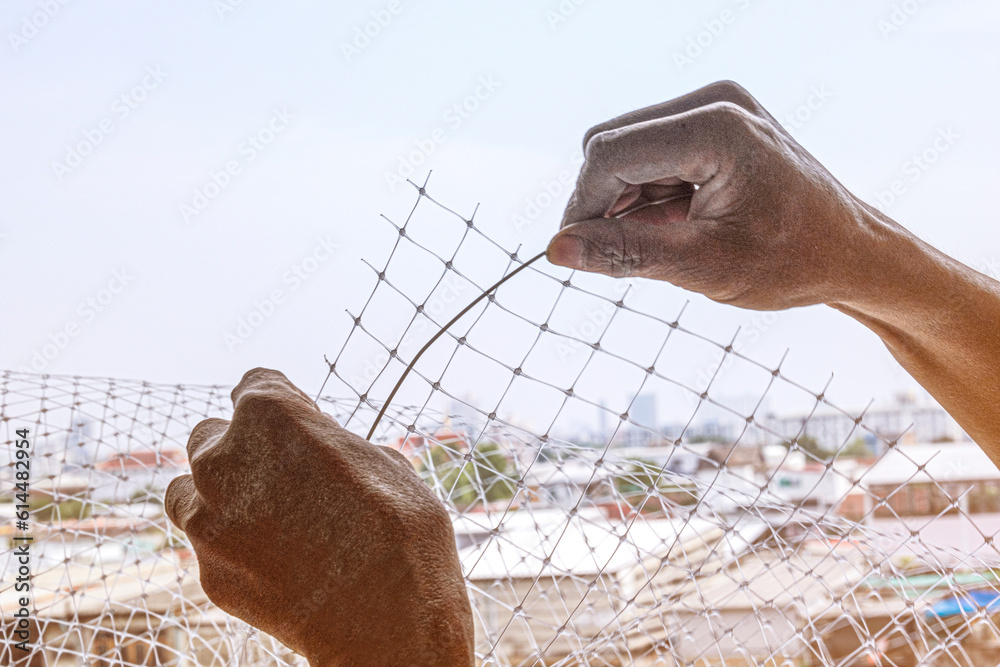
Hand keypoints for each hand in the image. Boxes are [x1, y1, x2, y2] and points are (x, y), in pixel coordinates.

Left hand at [165, 368, 474, 665]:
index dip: (284, 405)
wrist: (389, 619)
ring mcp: (207, 520)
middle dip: (243, 451)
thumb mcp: (380, 460)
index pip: (255, 384)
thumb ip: (330, 445)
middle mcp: (223, 459)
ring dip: (218, 497)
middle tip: (286, 478)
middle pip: (211, 436)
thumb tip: (320, 454)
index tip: (301, 426)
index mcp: (269, 414)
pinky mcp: (207, 573)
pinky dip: (231, 548)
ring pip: (188, 491)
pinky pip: (206, 547)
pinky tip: (276, 561)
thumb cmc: (399, 529)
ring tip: (268, 518)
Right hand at [547, 80, 894, 310]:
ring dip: (624, 201)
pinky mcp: (713, 123)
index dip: (581, 206)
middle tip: (621, 255)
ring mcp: (714, 108)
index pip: (609, 154)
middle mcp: (713, 102)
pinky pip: (649, 154)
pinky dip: (644, 195)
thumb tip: (555, 250)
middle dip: (601, 202)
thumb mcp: (703, 265)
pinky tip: (675, 225)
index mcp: (715, 128)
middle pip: (610, 144)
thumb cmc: (792, 262)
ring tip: (666, 242)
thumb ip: (624, 252)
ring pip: (624, 151)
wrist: (849, 252)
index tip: (577, 253)